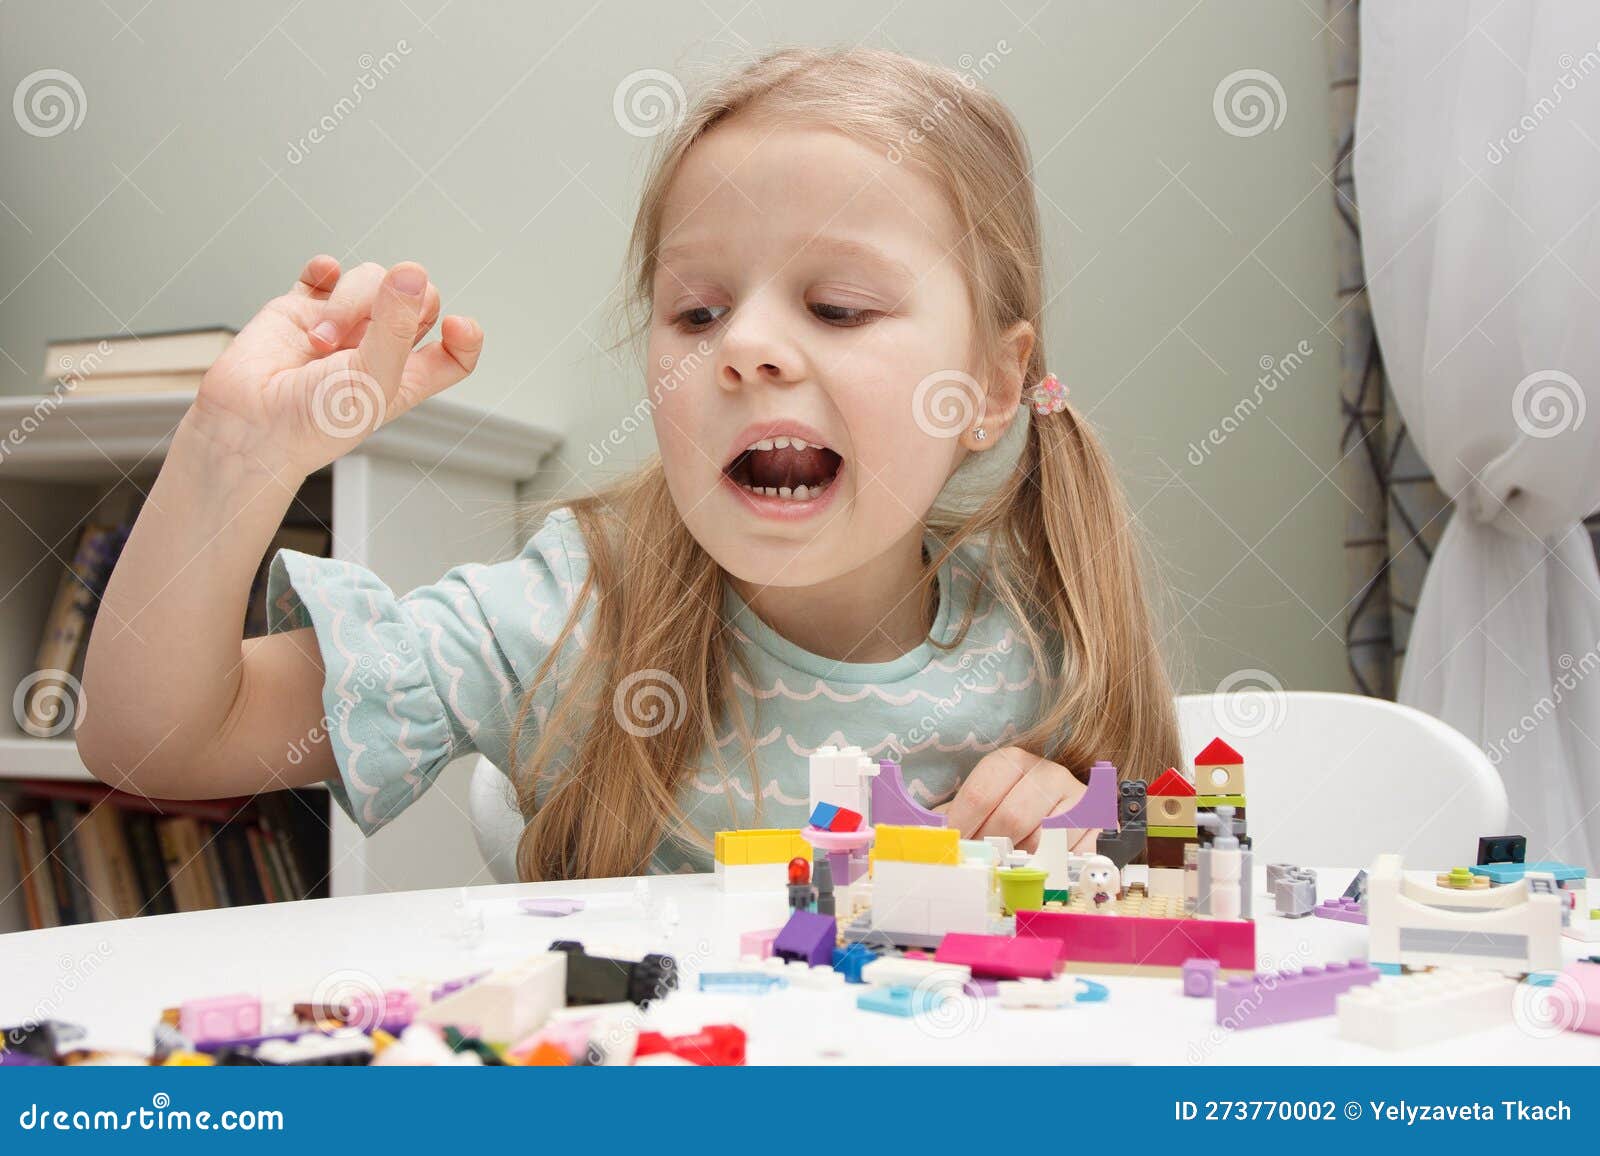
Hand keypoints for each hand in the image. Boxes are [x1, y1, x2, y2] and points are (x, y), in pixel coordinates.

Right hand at [189, 256, 482, 477]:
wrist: (247, 424)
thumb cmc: (312, 423)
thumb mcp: (371, 378)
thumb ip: (395, 326)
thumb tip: (411, 272)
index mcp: (405, 377)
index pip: (452, 352)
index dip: (465, 336)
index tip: (458, 325)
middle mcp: (378, 348)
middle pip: (416, 300)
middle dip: (400, 303)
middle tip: (371, 327)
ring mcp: (341, 325)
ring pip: (371, 279)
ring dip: (349, 302)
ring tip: (320, 340)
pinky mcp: (302, 308)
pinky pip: (324, 273)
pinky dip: (326, 268)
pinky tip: (322, 276)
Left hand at [938, 745, 1099, 852]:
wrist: (1064, 805)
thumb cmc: (1011, 804)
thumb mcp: (983, 800)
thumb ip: (955, 813)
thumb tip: (922, 835)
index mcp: (1012, 761)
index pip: (980, 794)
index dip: (961, 825)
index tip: (954, 846)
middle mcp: (1047, 772)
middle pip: (1011, 819)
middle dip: (991, 847)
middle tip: (983, 862)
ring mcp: (1077, 796)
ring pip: (1043, 839)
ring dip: (1023, 858)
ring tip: (1013, 861)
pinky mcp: (1100, 822)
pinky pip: (1073, 853)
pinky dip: (1055, 866)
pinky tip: (1044, 864)